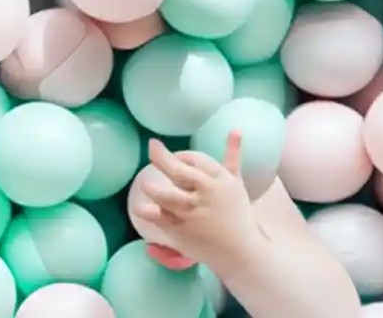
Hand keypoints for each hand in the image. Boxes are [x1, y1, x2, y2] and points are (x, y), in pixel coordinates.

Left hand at [133, 131, 259, 266]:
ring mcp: (192, 213)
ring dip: (153, 188)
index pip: (196, 159)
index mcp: (221, 181)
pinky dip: (148, 211)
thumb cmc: (236, 213)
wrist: (241, 251)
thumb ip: (232, 156)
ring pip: (166, 196)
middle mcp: (206, 195)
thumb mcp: (236, 183)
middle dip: (160, 157)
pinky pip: (160, 218)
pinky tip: (141, 207)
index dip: (183, 155)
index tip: (177, 157)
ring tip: (147, 185)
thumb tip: (235, 130)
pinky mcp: (182, 230)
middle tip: (152, 147)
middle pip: (177, 172)